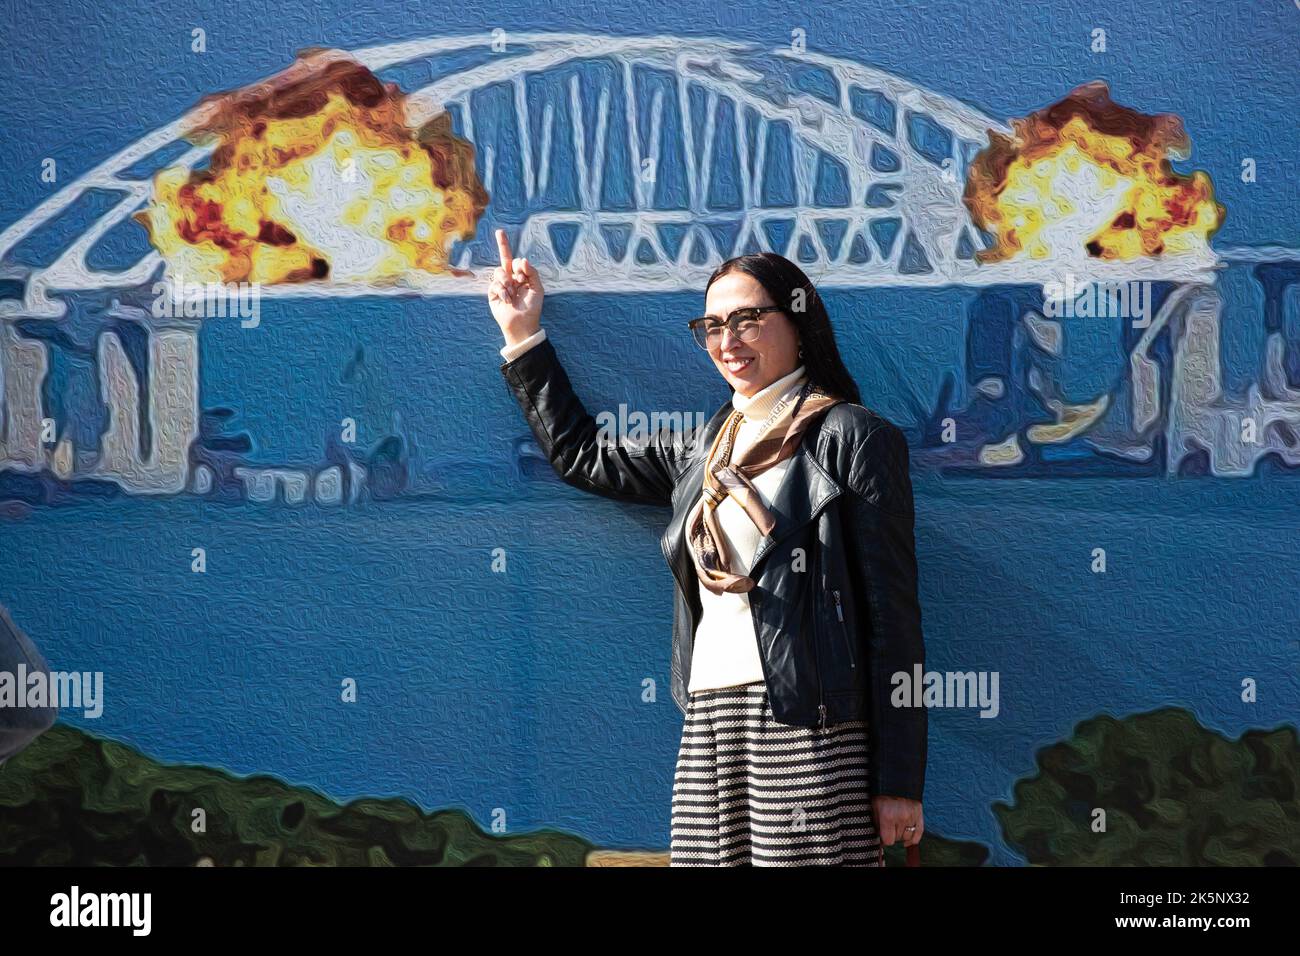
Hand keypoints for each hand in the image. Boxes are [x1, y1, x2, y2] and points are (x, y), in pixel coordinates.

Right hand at [487, 228, 543, 346]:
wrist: (523, 324)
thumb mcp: (538, 289)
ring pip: (499, 271)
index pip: (518, 261)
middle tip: (500, 232)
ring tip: (512, 292)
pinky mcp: (492, 294)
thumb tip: (523, 260)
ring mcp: (500, 285)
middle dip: (502, 243)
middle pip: (505, 257)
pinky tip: (507, 300)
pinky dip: (502, 292)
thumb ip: (532, 273)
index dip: (521, 265)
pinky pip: (494, 285)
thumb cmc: (532, 308)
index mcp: (522, 276)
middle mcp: (510, 278)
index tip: (524, 274)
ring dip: (506, 281)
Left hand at [872, 795, 923, 847]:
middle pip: (897, 839)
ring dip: (901, 835)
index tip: (882, 836)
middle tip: (888, 827)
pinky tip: (907, 841)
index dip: (884, 840)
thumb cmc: (883, 793)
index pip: (888, 840)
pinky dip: (913, 840)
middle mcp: (901, 818)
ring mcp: (912, 817)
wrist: (897, 779)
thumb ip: (876, 824)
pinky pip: (919, 834)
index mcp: (888, 816)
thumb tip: (878, 838)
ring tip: (896, 827)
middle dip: (892, 835)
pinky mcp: (919, 815)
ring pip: (907, 837)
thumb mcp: (875, 807)